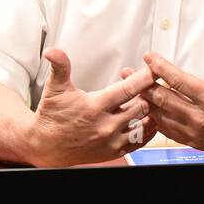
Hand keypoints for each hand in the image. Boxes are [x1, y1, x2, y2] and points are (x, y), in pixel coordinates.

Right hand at [28, 49, 156, 165]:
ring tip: (155, 99)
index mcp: (95, 107)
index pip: (128, 89)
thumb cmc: (52, 117)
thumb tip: (54, 51)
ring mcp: (112, 141)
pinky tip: (150, 120)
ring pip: (144, 124)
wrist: (46, 147)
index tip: (157, 69)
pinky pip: (139, 141)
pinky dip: (147, 130)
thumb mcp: (55, 88)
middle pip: (141, 106)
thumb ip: (59, 67)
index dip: (145, 78)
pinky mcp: (114, 152)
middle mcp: (106, 126)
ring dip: (150, 111)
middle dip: (150, 93)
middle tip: (157, 83)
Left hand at [141, 34, 203, 159]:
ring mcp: (196, 132)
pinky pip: (167, 131)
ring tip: (132, 90)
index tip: (150, 58)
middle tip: (129, 72)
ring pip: (161, 116)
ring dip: (145, 102)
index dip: (161, 68)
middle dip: (143, 84)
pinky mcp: (195, 142)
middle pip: (163, 99)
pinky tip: (147, 111)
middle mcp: (201, 117)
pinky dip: (155, 120)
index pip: (179, 81)